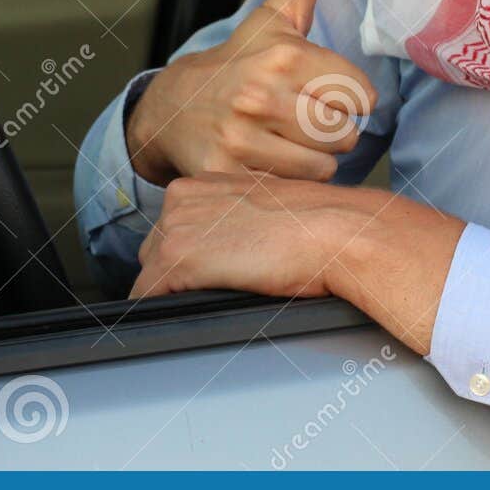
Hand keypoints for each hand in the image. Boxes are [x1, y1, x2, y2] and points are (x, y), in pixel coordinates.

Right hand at [125, 0, 377, 185]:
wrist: (173, 109)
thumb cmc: (240, 62)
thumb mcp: (277, 17)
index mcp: (283, 54)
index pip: (362, 95)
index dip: (348, 98)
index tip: (321, 91)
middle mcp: (260, 94)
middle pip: (345, 134)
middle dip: (331, 132)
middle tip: (301, 120)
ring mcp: (240, 138)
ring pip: (322, 168)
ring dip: (312, 162)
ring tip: (285, 143)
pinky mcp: (226, 176)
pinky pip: (290, 192)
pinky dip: (286, 186)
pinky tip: (267, 165)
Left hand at [128, 172, 466, 355]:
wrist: (340, 231)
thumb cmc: (321, 223)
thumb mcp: (269, 208)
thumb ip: (237, 218)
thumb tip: (228, 249)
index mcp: (208, 181)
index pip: (174, 228)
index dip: (192, 256)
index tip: (214, 269)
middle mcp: (184, 196)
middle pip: (155, 250)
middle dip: (178, 273)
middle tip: (220, 286)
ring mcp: (177, 225)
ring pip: (151, 274)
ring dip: (175, 292)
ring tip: (220, 296)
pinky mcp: (178, 257)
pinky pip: (149, 296)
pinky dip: (169, 309)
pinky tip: (204, 307)